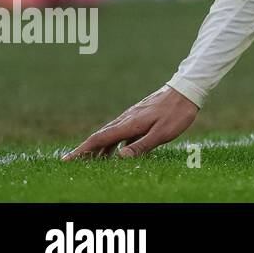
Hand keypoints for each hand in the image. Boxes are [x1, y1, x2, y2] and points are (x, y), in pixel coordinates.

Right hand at [62, 86, 198, 159]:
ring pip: (111, 134)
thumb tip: (119, 157)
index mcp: (129, 124)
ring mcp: (133, 116)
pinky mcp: (140, 116)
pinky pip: (122, 132)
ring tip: (92, 161)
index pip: (100, 139)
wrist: (187, 90)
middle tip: (72, 163)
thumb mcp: (162, 133)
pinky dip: (114, 142)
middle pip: (101, 137)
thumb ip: (141, 146)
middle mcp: (126, 119)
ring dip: (100, 148)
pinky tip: (117, 150)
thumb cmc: (177, 113)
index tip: (66, 159)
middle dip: (86, 151)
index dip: (82, 151)